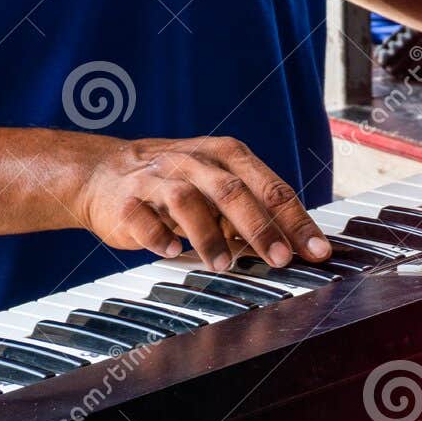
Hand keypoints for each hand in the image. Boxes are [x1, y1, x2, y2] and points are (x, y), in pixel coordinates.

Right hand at [77, 136, 331, 271]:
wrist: (103, 173)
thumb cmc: (176, 183)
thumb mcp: (219, 187)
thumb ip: (255, 210)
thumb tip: (299, 245)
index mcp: (226, 155)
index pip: (270, 186)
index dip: (296, 220)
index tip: (317, 250)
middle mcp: (193, 161)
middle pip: (232, 191)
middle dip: (260, 227)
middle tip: (280, 259)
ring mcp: (157, 179)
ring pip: (187, 201)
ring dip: (209, 236)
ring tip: (224, 265)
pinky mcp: (125, 201)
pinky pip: (142, 218)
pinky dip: (158, 235)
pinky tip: (172, 251)